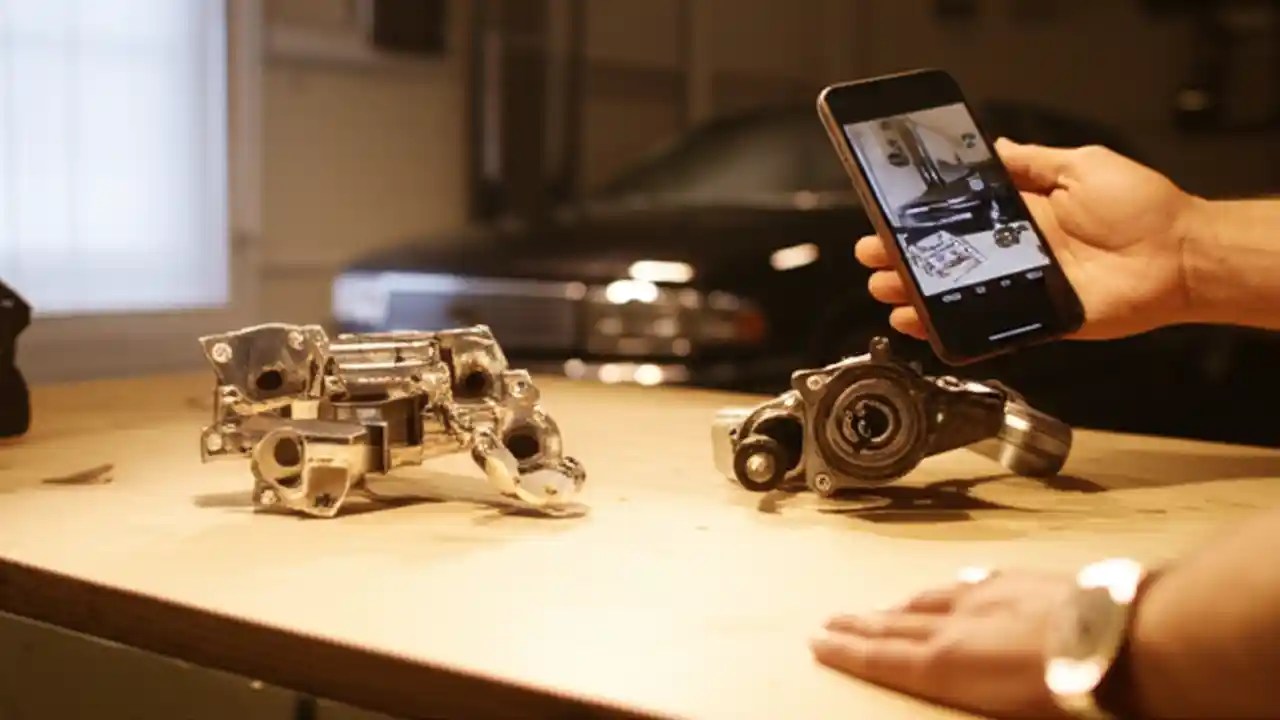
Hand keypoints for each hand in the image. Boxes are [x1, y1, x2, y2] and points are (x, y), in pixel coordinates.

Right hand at [810, 569, 1075, 718]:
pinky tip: (950, 588)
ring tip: (878, 610)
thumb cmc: (1062, 694)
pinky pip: (970, 586)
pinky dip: (949, 591)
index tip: (818, 640)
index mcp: (945, 663)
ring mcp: (986, 600)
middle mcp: (954, 627)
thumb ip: (965, 689)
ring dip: (898, 607)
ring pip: (928, 602)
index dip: (847, 649)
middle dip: (858, 625)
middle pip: (894, 625)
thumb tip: (944, 672)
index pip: (882, 656)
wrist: (1117, 640)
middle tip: (830, 620)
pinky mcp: (1019, 584)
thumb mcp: (1003, 711)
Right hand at [856, 139, 1199, 340]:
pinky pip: (984, 329)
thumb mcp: (1084, 165)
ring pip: (955, 295)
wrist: (1181, 256)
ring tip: (886, 289)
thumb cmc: (1142, 208)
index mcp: (1024, 214)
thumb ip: (1036, 162)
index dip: (922, 220)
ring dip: (915, 292)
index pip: (960, 218)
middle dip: (904, 257)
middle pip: (948, 258)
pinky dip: (948, 330)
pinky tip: (918, 323)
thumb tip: (996, 147)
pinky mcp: (1034, 320)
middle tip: (874, 257)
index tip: (888, 219)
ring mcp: (1022, 288)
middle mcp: (1017, 251)